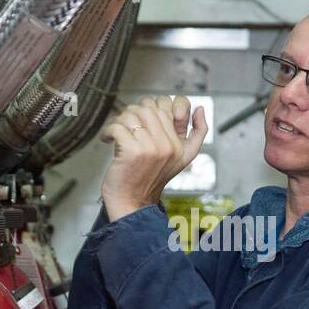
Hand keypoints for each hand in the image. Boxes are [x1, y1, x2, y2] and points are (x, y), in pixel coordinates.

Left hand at [98, 95, 207, 220]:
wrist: (132, 204)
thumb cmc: (150, 179)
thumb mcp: (181, 159)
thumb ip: (197, 134)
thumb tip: (199, 108)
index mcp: (180, 146)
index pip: (173, 105)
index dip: (158, 104)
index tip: (146, 119)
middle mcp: (169, 146)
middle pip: (150, 107)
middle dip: (134, 112)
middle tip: (127, 126)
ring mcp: (151, 148)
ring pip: (133, 113)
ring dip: (120, 120)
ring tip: (118, 132)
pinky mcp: (133, 151)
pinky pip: (118, 126)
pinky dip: (108, 131)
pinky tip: (108, 140)